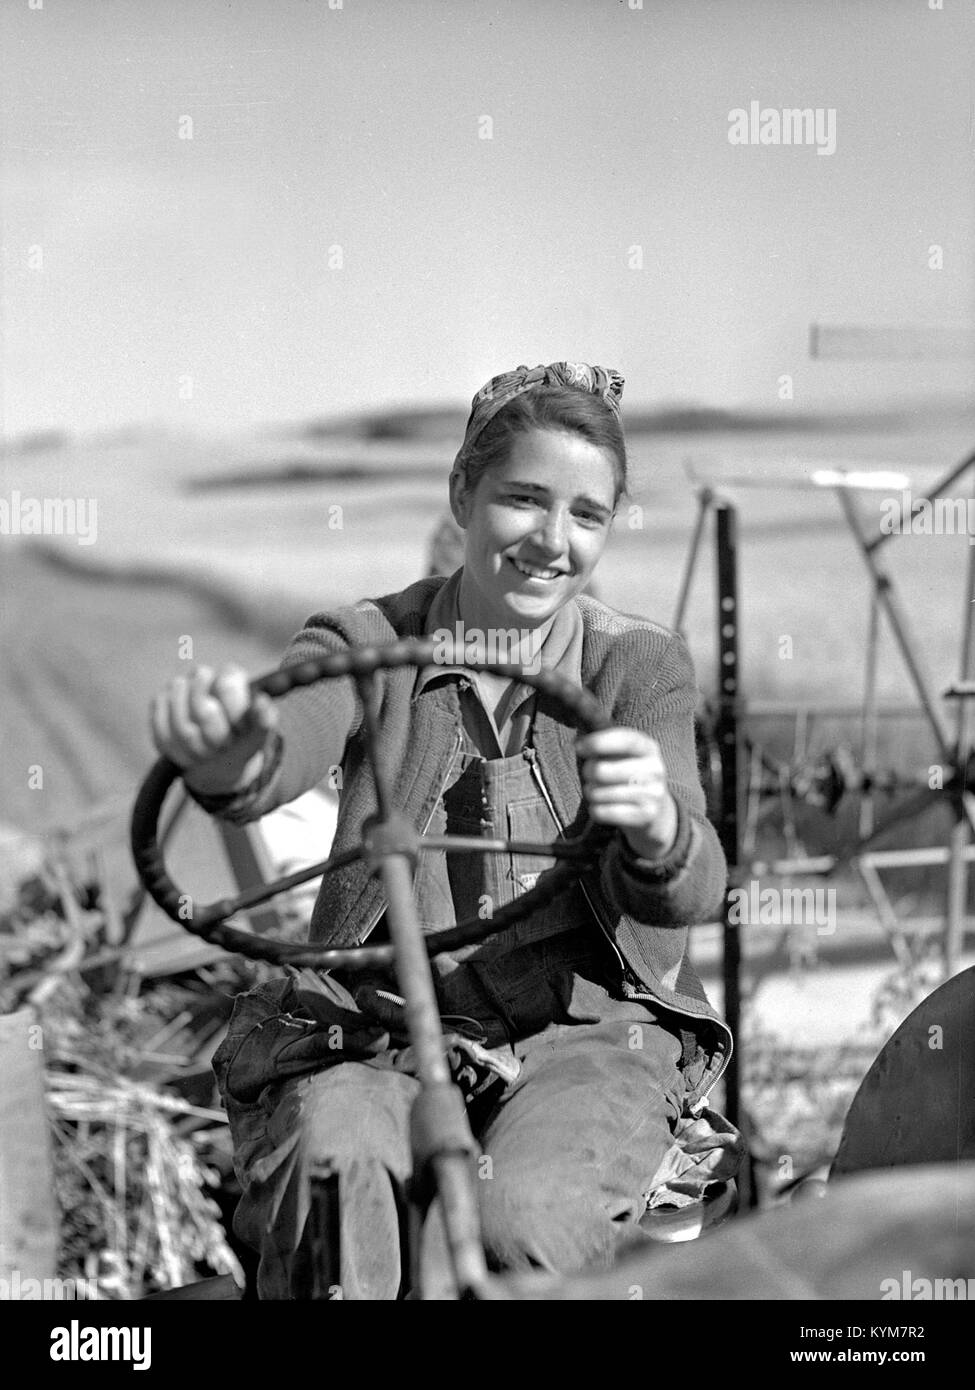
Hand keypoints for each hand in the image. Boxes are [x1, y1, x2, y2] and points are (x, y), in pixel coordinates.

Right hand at [149, 664, 278, 794]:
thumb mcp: (257, 736)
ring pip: (183, 728)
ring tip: (209, 752)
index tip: (241, 732)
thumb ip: (263, 721)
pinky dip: (178, 753)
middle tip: (224, 747)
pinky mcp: (159, 702)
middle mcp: (203, 675)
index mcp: (232, 676)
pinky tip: (190, 753)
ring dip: (198, 750)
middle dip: (216, 739)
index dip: (234, 718)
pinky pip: (164, 734)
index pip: (227, 687)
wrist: (218, 757)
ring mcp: (178, 687)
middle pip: (204, 711)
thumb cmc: (241, 742)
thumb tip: (263, 702)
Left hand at [576, 727, 678, 859]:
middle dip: (588, 772)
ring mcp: (653, 794)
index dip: (598, 742)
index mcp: (649, 748)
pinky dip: (595, 810)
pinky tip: (602, 807)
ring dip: (590, 793)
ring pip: (599, 793)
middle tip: (590, 774)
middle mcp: (655, 769)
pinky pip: (603, 812)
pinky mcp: (646, 816)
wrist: (656, 811)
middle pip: (602, 770)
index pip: (625, 740)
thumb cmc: (629, 776)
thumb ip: (604, 743)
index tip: (578, 747)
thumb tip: (578, 742)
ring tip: (598, 792)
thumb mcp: (624, 755)